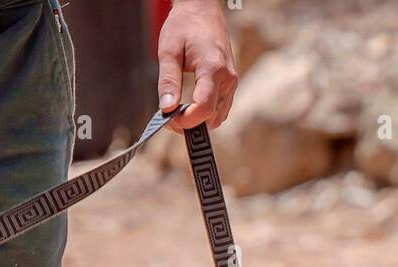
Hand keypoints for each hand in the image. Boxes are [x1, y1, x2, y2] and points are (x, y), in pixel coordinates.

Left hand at [157, 0, 237, 132]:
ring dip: (197, 121)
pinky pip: (220, 110)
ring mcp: (231, 83)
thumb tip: (166, 109)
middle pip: (211, 118)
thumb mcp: (169, 50)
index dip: (185, 121)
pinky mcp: (230, 84)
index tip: (167, 118)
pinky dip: (205, 114)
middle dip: (189, 124)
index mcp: (213, 68)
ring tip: (177, 111)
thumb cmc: (185, 25)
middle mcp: (227, 79)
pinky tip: (189, 106)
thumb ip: (168, 81)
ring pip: (217, 118)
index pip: (203, 108)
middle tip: (168, 116)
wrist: (202, 9)